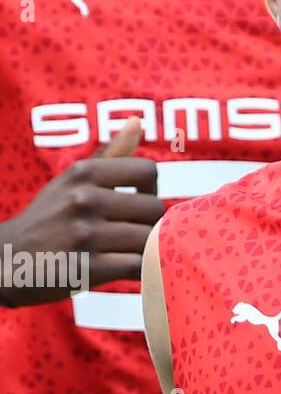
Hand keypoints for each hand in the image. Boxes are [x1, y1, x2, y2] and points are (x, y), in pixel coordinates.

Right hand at [0, 118, 162, 306]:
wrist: (9, 261)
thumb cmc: (50, 218)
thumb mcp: (70, 181)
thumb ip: (110, 155)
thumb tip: (137, 121)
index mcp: (82, 173)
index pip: (147, 170)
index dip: (150, 189)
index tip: (136, 202)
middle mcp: (82, 199)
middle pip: (153, 208)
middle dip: (150, 223)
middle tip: (133, 232)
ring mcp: (84, 234)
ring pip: (148, 238)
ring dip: (146, 249)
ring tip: (130, 252)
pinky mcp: (86, 268)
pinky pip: (137, 266)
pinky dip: (140, 271)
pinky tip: (126, 270)